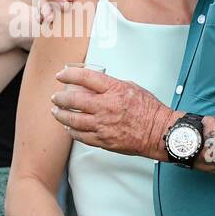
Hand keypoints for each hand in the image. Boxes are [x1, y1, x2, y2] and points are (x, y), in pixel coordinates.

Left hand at [50, 65, 174, 158]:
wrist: (158, 132)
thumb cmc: (149, 110)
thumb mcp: (131, 87)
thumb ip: (111, 86)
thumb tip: (96, 85)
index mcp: (114, 90)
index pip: (85, 77)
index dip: (69, 75)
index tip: (61, 75)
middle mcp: (106, 107)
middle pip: (73, 100)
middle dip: (60, 98)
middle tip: (56, 97)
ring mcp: (103, 125)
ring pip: (73, 120)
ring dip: (61, 115)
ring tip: (56, 112)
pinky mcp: (103, 140)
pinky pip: (81, 136)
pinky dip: (72, 131)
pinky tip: (69, 128)